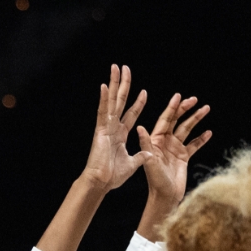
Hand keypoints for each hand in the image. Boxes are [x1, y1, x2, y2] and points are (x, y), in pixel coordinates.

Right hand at [81, 64, 149, 190]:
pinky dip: (104, 99)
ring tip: (116, 68)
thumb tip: (149, 154)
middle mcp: (113, 127)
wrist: (101, 182)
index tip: (144, 92)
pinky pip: (103, 112)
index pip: (131, 114)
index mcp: (120, 134)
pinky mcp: (101, 130)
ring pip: (112, 101)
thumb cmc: (113, 176)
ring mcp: (106, 127)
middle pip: (120, 101)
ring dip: (114, 84)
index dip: (138, 103)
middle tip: (124, 68)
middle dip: (123, 84)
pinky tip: (105, 85)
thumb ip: (140, 156)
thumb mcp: (132, 164)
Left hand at [137, 94, 211, 206]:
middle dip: (185, 109)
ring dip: (196, 119)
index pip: (165, 120)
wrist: (165, 197)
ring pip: (187, 129)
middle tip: (195, 99)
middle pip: (177, 121)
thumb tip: (139, 127)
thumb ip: (146, 145)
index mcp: (155, 140)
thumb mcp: (150, 162)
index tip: (178, 96)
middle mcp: (165, 142)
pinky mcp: (183, 157)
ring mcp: (175, 149)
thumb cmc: (155, 181)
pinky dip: (201, 138)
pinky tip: (209, 132)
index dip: (172, 108)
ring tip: (206, 109)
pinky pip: (194, 144)